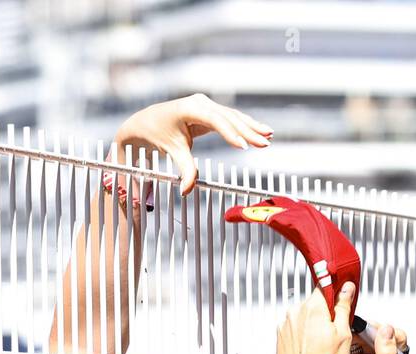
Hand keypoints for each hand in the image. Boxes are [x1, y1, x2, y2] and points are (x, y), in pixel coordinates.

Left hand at [115, 93, 272, 195]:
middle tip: (264, 143)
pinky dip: (246, 125)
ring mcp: (207, 105)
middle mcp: (200, 102)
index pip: (215, 120)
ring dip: (252, 126)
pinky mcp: (211, 111)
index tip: (242, 147)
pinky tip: (261, 131)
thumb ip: (184, 170)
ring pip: (234, 116)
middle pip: (229, 117)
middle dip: (248, 131)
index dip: (230, 133)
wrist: (146, 121)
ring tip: (269, 136)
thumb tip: (187, 190)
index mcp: (189, 108)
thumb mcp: (171, 151)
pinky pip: (232, 118)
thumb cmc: (157, 133)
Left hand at [273, 282, 354, 353]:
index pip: (324, 286)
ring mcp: (285, 327)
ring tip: (322, 348)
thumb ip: (343, 307)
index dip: (335, 292)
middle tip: (335, 333)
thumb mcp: (343, 334)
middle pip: (314, 304)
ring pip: (304, 319)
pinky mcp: (280, 339)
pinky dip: (303, 339)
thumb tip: (346, 289)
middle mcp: (294, 313)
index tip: (341, 297)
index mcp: (312, 308)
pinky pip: (295, 332)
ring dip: (313, 327)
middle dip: (325, 314)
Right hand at [337, 320, 408, 353]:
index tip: (372, 331)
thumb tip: (389, 331)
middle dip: (364, 329)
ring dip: (350, 335)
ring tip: (341, 332)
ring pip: (358, 340)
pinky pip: (344, 349)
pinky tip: (333, 343)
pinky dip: (339, 343)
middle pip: (374, 335)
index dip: (385, 331)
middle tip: (352, 328)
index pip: (395, 338)